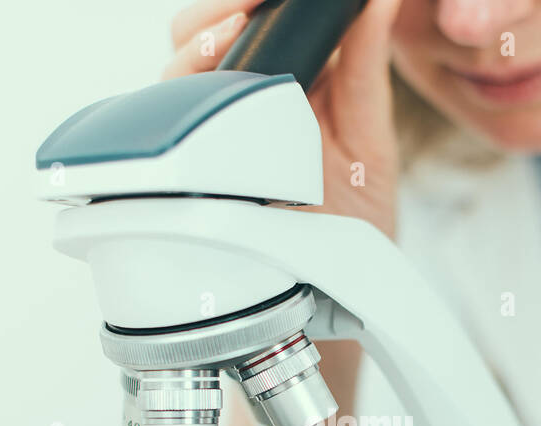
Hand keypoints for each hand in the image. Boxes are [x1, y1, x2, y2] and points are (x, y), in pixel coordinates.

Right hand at [164, 0, 404, 237]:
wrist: (342, 283)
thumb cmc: (358, 213)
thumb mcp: (370, 130)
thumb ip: (366, 62)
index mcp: (285, 77)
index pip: (246, 19)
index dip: (246, 0)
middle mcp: (243, 101)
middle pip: (199, 37)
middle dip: (213, 16)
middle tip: (244, 8)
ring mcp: (216, 133)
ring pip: (177, 75)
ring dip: (195, 49)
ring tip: (228, 36)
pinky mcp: (197, 168)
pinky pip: (170, 127)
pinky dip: (180, 103)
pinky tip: (206, 94)